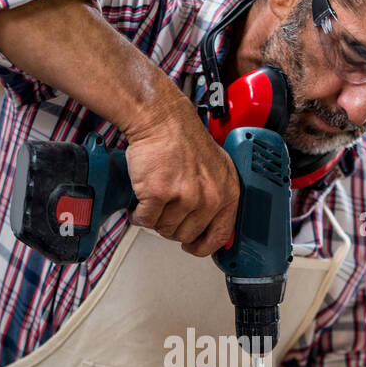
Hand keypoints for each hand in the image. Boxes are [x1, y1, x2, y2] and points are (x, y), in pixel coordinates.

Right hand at [125, 94, 239, 257]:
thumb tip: (210, 225)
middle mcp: (209, 197)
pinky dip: (139, 215)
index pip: (219, 236)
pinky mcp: (159, 194)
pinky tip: (140, 203)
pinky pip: (146, 220)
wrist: (161, 119)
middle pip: (186, 235)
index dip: (203, 247)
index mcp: (227, 193)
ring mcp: (184, 197)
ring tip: (154, 201)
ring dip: (155, 219)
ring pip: (165, 229)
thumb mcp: (216, 168)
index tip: (193, 247)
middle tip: (165, 211)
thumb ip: (217, 197)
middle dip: (171, 227)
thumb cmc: (184, 139)